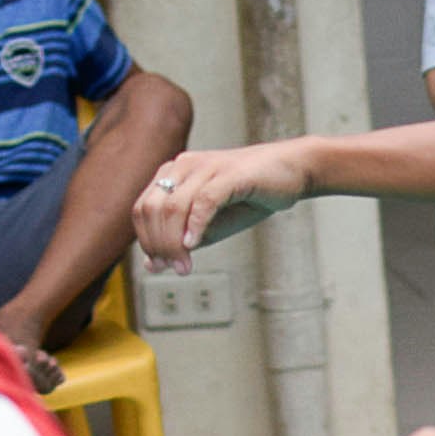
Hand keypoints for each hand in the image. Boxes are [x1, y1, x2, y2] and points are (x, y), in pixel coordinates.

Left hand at [134, 142, 311, 271]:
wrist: (292, 171)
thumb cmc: (250, 197)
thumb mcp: (210, 224)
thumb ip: (181, 240)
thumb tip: (152, 265)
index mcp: (173, 174)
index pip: (142, 209)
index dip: (146, 240)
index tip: (159, 266)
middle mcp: (183, 166)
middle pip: (153, 209)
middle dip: (158, 244)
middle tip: (175, 269)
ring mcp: (206, 167)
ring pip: (173, 207)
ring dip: (174, 242)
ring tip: (184, 265)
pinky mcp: (229, 174)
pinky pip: (203, 201)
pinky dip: (195, 226)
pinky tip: (194, 245)